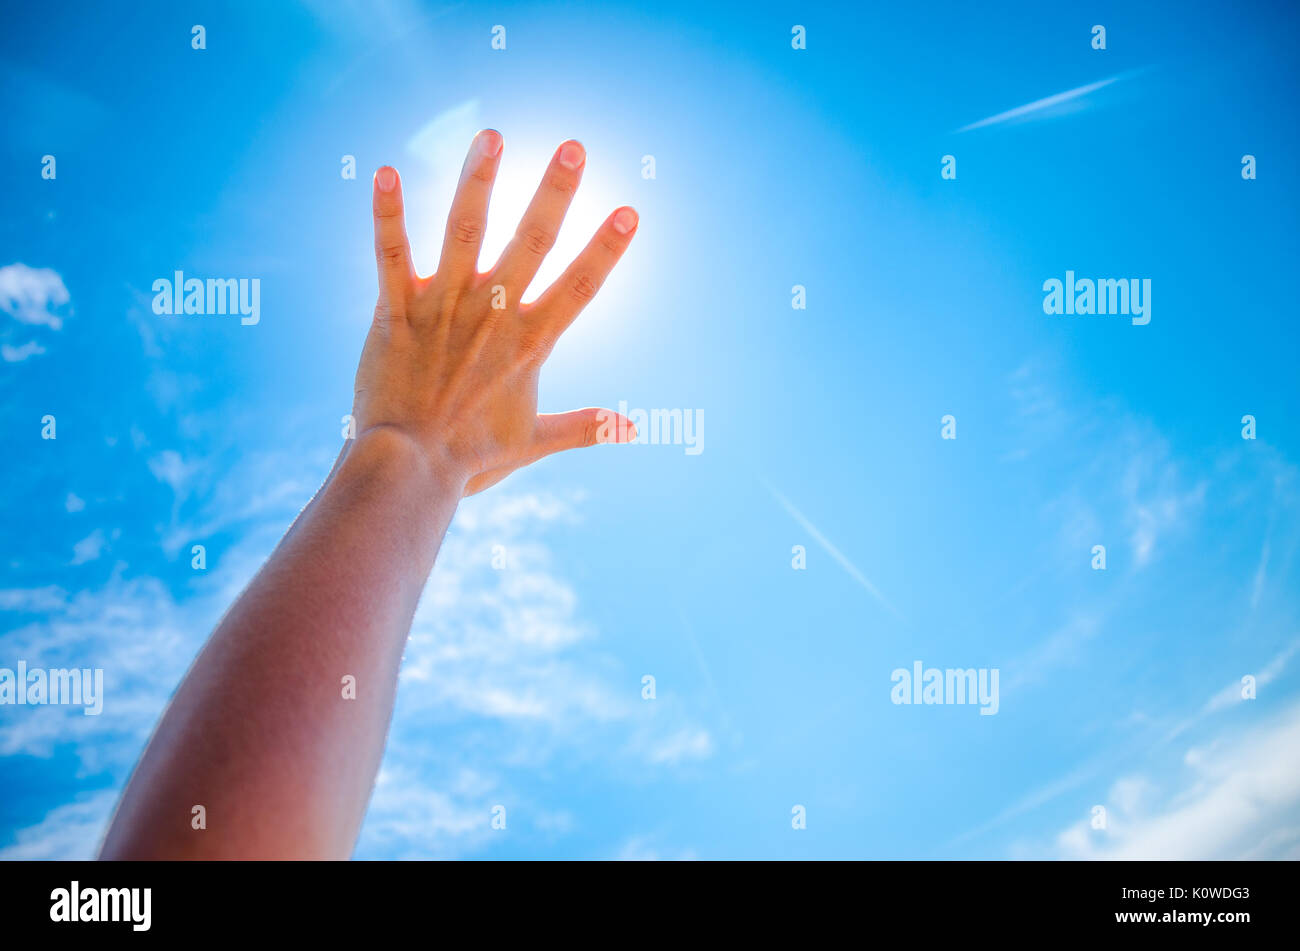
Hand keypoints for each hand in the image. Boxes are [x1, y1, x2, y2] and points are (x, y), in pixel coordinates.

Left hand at [353, 130, 639, 495]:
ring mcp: (442, 310)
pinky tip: (386, 172)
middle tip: (574, 147)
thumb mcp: (533, 441)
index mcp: (528, 345)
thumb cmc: (470, 458)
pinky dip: (388, 215)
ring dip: (477, 182)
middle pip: (530, 245)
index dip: (605, 251)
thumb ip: (582, 427)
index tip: (629, 212)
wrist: (407, 471)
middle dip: (554, 193)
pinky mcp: (394, 314)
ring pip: (463, 234)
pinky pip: (390, 257)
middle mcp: (491, 316)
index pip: (578, 289)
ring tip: (491, 136)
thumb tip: (632, 429)